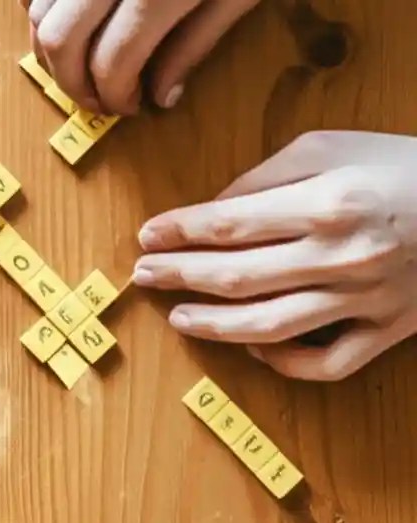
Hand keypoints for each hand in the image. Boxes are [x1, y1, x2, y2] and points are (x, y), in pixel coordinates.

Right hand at [24, 0, 259, 113]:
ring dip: (52, 47)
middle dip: (73, 83)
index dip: (115, 96)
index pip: (112, 63)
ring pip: (39, 10)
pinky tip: (69, 15)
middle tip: (99, 97)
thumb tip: (161, 95)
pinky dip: (40, 5)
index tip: (130, 106)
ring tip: (82, 61)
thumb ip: (197, 42)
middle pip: (61, 41)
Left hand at [132, 131, 416, 380]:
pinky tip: (252, 348)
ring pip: (271, 328)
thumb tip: (211, 209)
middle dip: (180, 276)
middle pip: (238, 276)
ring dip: (213, 326)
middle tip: (143, 277)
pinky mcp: (389, 331)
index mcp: (329, 203)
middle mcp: (345, 256)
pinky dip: (283, 363)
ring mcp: (367, 299)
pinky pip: (327, 363)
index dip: (180, 232)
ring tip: (178, 318)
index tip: (147, 236)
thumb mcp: (333, 147)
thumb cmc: (402, 166)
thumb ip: (267, 176)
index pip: (231, 224)